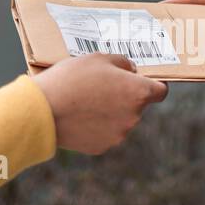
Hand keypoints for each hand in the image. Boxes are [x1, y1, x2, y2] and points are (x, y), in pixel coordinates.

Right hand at [32, 54, 168, 154]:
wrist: (43, 110)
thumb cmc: (71, 79)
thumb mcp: (98, 58)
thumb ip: (123, 63)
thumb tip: (131, 71)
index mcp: (138, 93)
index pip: (161, 90)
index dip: (152, 84)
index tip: (140, 80)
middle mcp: (134, 117)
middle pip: (137, 105)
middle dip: (124, 96)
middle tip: (101, 86)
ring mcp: (118, 134)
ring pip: (121, 120)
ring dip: (110, 112)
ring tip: (85, 100)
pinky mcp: (102, 146)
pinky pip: (105, 133)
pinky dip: (96, 126)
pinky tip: (79, 116)